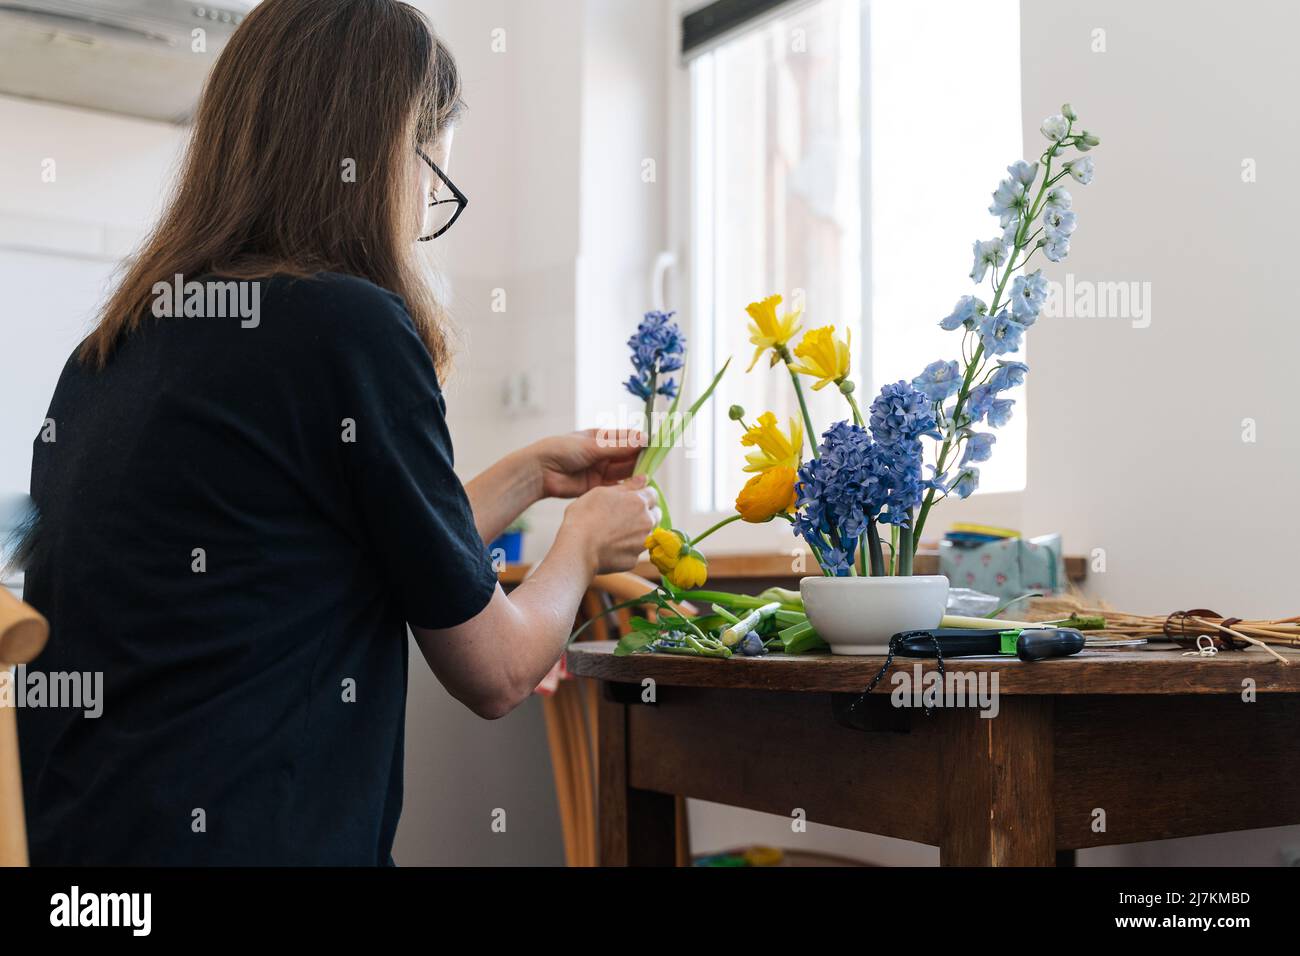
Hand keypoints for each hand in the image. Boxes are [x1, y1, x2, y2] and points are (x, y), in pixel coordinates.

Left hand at [531, 429, 645, 500]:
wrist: (539, 471)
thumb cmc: (561, 450)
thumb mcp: (592, 445)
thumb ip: (618, 445)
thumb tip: (643, 439)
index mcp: (600, 437)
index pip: (626, 437)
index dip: (641, 440)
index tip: (656, 442)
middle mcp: (602, 453)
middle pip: (627, 455)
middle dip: (641, 457)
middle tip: (656, 460)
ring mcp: (600, 470)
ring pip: (623, 470)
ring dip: (636, 471)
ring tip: (649, 472)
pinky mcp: (597, 487)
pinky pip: (616, 485)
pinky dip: (626, 486)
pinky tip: (637, 487)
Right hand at [561, 474, 659, 573]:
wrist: (578, 548)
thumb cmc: (584, 516)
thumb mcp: (601, 492)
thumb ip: (627, 486)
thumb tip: (644, 478)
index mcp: (639, 502)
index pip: (653, 494)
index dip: (642, 495)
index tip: (631, 499)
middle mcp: (646, 522)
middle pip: (655, 514)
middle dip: (645, 513)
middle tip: (624, 516)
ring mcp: (642, 543)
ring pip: (647, 533)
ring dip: (638, 531)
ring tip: (615, 532)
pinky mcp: (634, 559)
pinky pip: (635, 551)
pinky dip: (627, 549)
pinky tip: (611, 547)